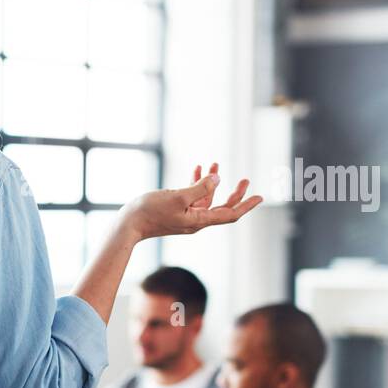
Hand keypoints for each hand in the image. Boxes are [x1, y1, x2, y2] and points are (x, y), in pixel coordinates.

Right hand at [119, 164, 260, 241]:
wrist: (128, 224)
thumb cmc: (151, 211)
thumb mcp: (178, 197)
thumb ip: (200, 188)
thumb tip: (218, 179)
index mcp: (200, 220)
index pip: (230, 214)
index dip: (246, 205)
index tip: (260, 197)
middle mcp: (196, 221)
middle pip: (222, 207)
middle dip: (234, 193)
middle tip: (245, 179)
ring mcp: (186, 216)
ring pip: (207, 199)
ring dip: (212, 182)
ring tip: (214, 164)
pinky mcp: (176, 211)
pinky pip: (193, 197)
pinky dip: (196, 184)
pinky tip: (198, 169)